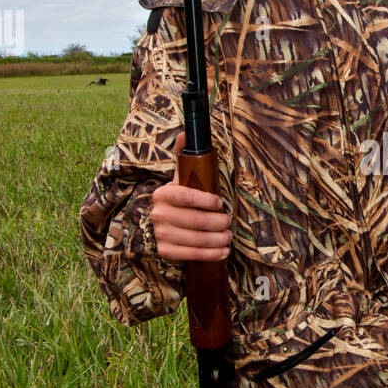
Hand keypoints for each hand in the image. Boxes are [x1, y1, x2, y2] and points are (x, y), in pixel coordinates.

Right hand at [151, 131, 231, 261]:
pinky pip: (190, 255)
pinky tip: (223, 252)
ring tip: (228, 237)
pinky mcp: (164, 251)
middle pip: (195, 221)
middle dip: (218, 223)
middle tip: (229, 222)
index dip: (206, 201)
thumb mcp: (180, 178)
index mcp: (163, 194)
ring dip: (217, 240)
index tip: (220, 203)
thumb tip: (185, 132)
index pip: (187, 197)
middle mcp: (158, 214)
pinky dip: (210, 255)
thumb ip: (183, 157)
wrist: (160, 223)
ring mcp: (160, 234)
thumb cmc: (179, 199)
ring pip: (195, 239)